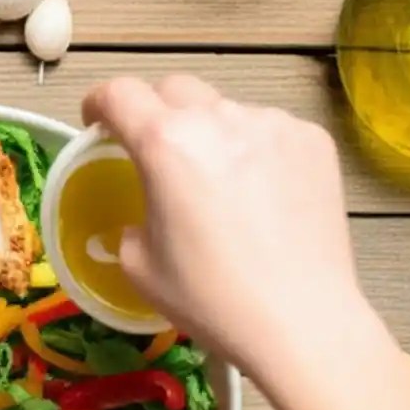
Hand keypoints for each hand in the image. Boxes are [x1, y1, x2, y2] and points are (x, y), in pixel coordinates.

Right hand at [83, 76, 372, 377]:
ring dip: (210, 133)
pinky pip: (269, 131)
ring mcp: (272, 124)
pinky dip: (255, 151)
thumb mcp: (141, 267)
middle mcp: (218, 119)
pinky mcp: (312, 140)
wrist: (300, 321)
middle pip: (174, 89)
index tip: (98, 122)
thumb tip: (142, 214)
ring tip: (219, 184)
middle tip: (156, 153)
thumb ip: (130, 221)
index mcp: (165, 144)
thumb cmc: (211, 300)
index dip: (99, 103)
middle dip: (154, 112)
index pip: (119, 93)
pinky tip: (263, 197)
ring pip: (226, 110)